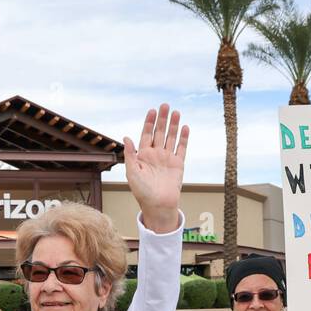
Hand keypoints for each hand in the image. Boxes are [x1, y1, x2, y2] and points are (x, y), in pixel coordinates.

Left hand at [124, 103, 187, 233]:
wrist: (158, 205)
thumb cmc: (142, 192)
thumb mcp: (132, 172)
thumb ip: (130, 154)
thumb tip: (126, 137)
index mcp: (143, 155)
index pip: (146, 134)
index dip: (149, 122)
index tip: (152, 110)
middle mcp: (155, 155)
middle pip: (159, 132)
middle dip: (162, 119)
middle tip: (165, 105)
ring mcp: (167, 158)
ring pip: (171, 137)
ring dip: (173, 125)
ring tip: (176, 112)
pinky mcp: (178, 164)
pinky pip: (182, 148)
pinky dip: (183, 138)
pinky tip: (185, 127)